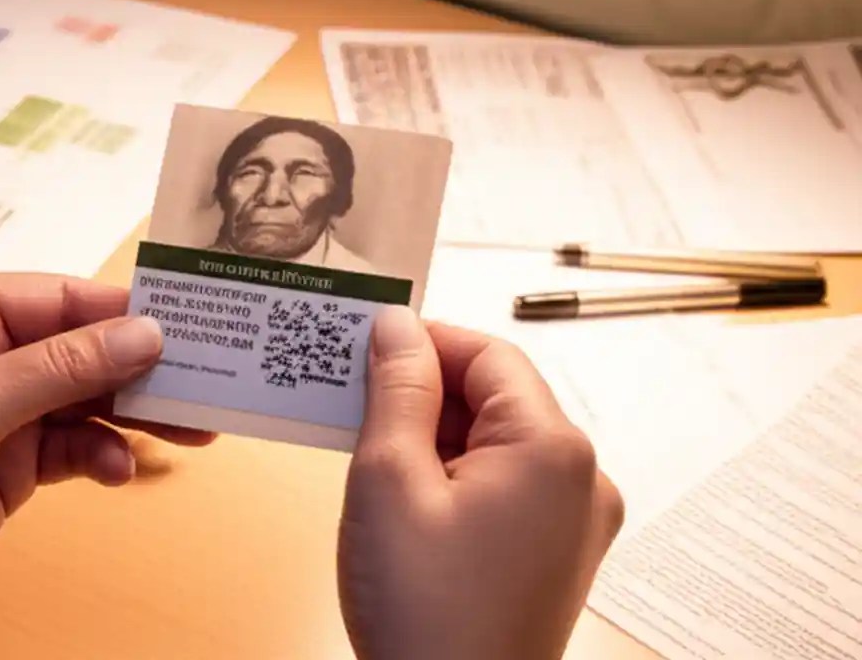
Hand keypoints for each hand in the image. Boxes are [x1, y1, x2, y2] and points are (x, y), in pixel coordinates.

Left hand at [0, 274, 211, 658]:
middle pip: (80, 349)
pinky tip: (118, 471)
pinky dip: (100, 457)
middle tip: (210, 380)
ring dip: (133, 414)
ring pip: (85, 399)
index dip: (122, 309)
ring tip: (192, 429)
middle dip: (140, 367)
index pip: (57, 298)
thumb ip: (62, 368)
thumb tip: (147, 333)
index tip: (190, 322)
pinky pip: (72, 448)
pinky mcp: (9, 466)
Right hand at [338, 307, 623, 659]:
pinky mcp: (556, 554)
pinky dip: (454, 476)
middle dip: (423, 392)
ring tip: (370, 458)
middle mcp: (582, 479)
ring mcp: (576, 522)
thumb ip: (396, 389)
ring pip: (496, 442)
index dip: (423, 342)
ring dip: (433, 436)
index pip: (489, 354)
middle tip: (353, 404)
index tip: (364, 348)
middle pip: (497, 396)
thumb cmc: (422, 612)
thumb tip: (396, 324)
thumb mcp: (388, 481)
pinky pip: (505, 486)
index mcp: (554, 450)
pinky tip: (403, 496)